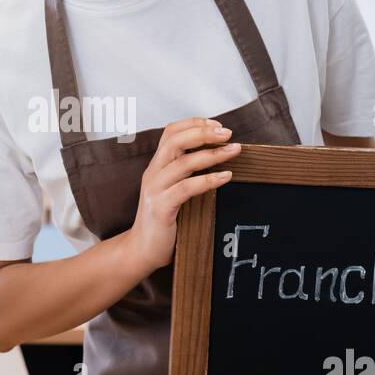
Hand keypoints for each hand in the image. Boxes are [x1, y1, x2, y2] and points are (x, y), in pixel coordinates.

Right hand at [123, 117, 240, 274]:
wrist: (141, 250)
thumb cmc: (163, 221)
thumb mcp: (172, 190)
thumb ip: (186, 174)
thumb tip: (216, 157)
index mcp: (156, 166)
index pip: (170, 132)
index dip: (193, 124)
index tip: (217, 125)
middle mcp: (153, 173)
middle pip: (175, 140)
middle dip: (203, 133)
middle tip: (228, 133)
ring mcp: (155, 190)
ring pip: (183, 162)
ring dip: (212, 154)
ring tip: (234, 150)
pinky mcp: (161, 207)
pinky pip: (186, 188)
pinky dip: (208, 180)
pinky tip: (226, 177)